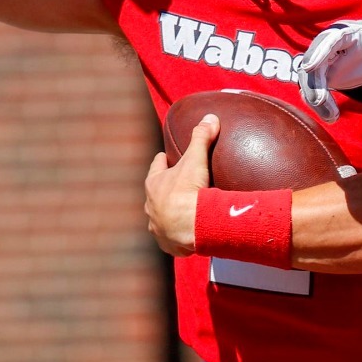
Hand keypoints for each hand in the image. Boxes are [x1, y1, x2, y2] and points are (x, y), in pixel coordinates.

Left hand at [146, 116, 215, 257]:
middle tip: (178, 186)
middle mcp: (150, 206)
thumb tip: (210, 117)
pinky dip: (175, 236)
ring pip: (160, 218)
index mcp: (154, 184)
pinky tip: (183, 235)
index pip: (156, 167)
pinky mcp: (167, 243)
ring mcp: (157, 226)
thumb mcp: (195, 160)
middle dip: (165, 190)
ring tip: (181, 214)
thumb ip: (201, 137)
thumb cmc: (188, 190)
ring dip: (168, 215)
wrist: (190, 226)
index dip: (162, 161)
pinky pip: (169, 239)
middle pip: (156, 194)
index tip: (166, 157)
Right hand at [295, 21, 361, 122]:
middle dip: (313, 81)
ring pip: (310, 77)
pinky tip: (330, 116)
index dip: (319, 51)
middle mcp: (335, 45)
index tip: (309, 67)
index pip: (332, 38)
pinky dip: (317, 104)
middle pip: (315, 60)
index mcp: (354, 33)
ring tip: (332, 117)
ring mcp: (328, 62)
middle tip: (320, 101)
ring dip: (314, 97)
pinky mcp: (326, 78)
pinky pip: (314, 89)